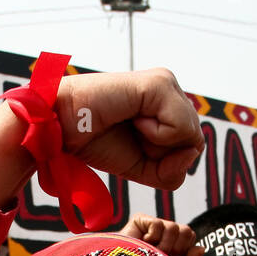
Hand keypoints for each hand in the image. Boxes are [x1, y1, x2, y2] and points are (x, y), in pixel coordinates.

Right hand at [56, 68, 203, 189]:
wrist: (61, 125)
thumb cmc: (96, 142)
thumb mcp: (142, 169)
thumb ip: (172, 171)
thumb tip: (192, 151)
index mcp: (167, 107)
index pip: (191, 147)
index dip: (166, 162)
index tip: (133, 145)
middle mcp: (170, 91)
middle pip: (194, 142)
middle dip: (163, 155)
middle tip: (130, 136)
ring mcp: (166, 83)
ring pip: (192, 135)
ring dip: (158, 145)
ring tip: (130, 126)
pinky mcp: (160, 84)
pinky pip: (181, 127)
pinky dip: (156, 136)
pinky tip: (134, 119)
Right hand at [120, 214, 202, 255]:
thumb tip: (201, 247)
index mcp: (173, 240)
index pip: (190, 235)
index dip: (184, 249)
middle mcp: (164, 230)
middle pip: (186, 230)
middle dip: (176, 248)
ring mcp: (153, 224)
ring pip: (173, 227)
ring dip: (164, 245)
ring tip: (151, 252)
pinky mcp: (140, 219)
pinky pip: (158, 225)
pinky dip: (152, 239)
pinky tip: (141, 244)